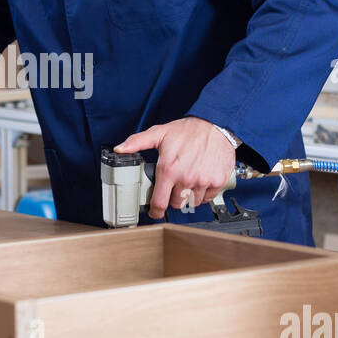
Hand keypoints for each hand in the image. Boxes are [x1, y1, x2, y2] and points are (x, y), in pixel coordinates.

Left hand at [115, 117, 235, 218]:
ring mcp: (203, 181)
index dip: (155, 211)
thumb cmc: (188, 130)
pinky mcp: (217, 182)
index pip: (160, 203)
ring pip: (192, 202)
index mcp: (169, 169)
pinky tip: (201, 180)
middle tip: (174, 185)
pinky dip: (204, 193)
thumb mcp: (159, 133)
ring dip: (189, 195)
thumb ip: (137, 142)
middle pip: (176, 204)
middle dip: (173, 197)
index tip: (155, 212)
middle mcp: (186, 178)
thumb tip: (120, 149)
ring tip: (188, 180)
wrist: (215, 125)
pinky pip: (208, 198)